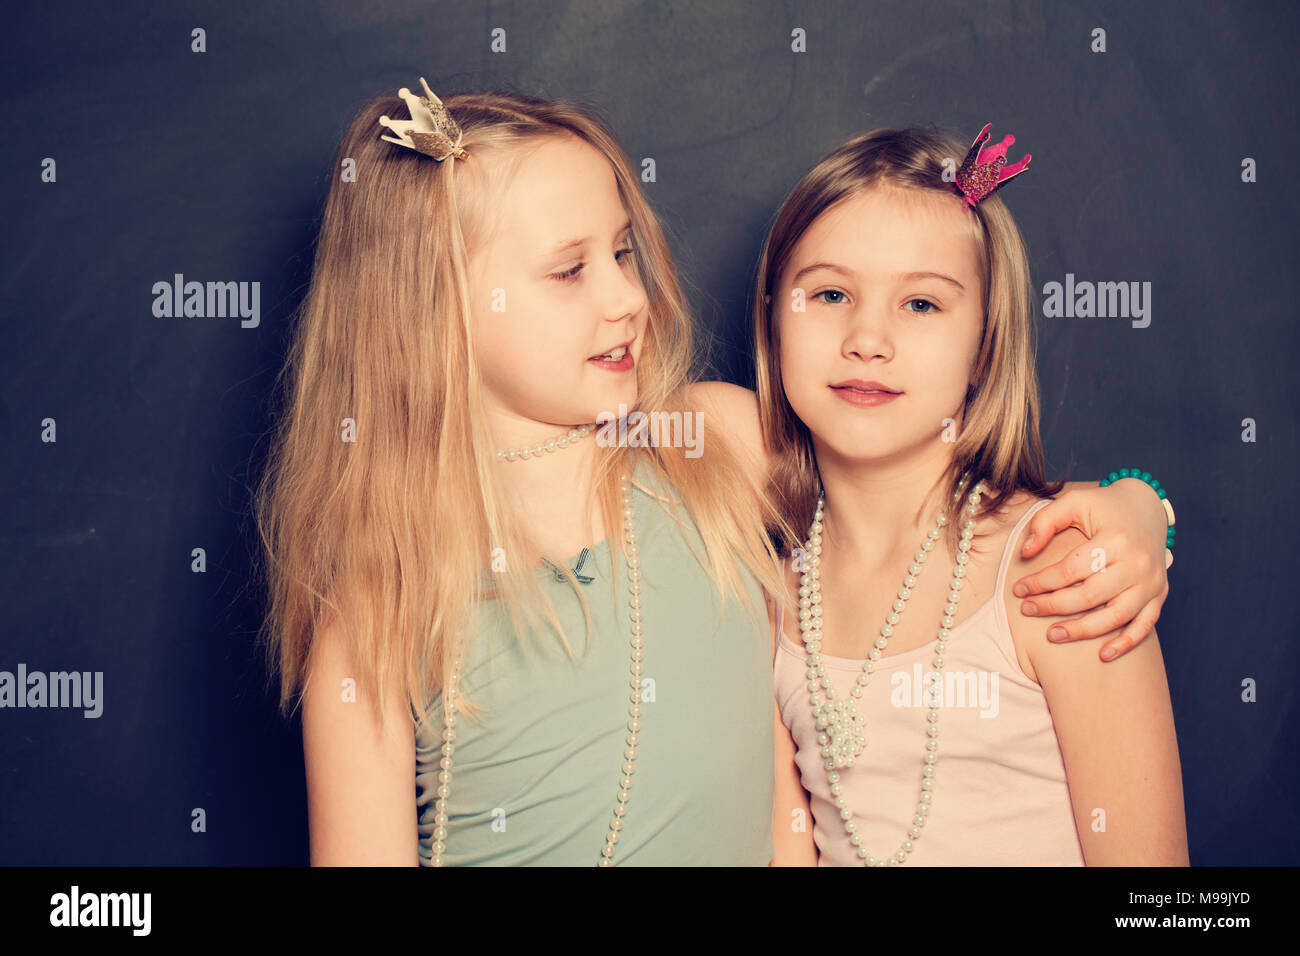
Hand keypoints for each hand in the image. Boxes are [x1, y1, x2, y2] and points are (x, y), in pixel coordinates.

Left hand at [1013, 478, 1169, 661]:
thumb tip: (1026, 553)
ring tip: (1053, 636)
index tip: (1018, 589)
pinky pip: (1145, 625)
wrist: (1147, 508)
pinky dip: (1126, 642)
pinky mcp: (1160, 594)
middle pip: (1091, 595)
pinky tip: (1103, 655)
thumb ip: (1045, 522)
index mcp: (1116, 539)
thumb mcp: (1073, 501)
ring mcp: (1151, 582)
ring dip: (1083, 631)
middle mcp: (1137, 563)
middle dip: (1054, 606)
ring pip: (1116, 616)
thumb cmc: (1104, 507)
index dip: (1041, 582)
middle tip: (1027, 610)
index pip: (1071, 569)